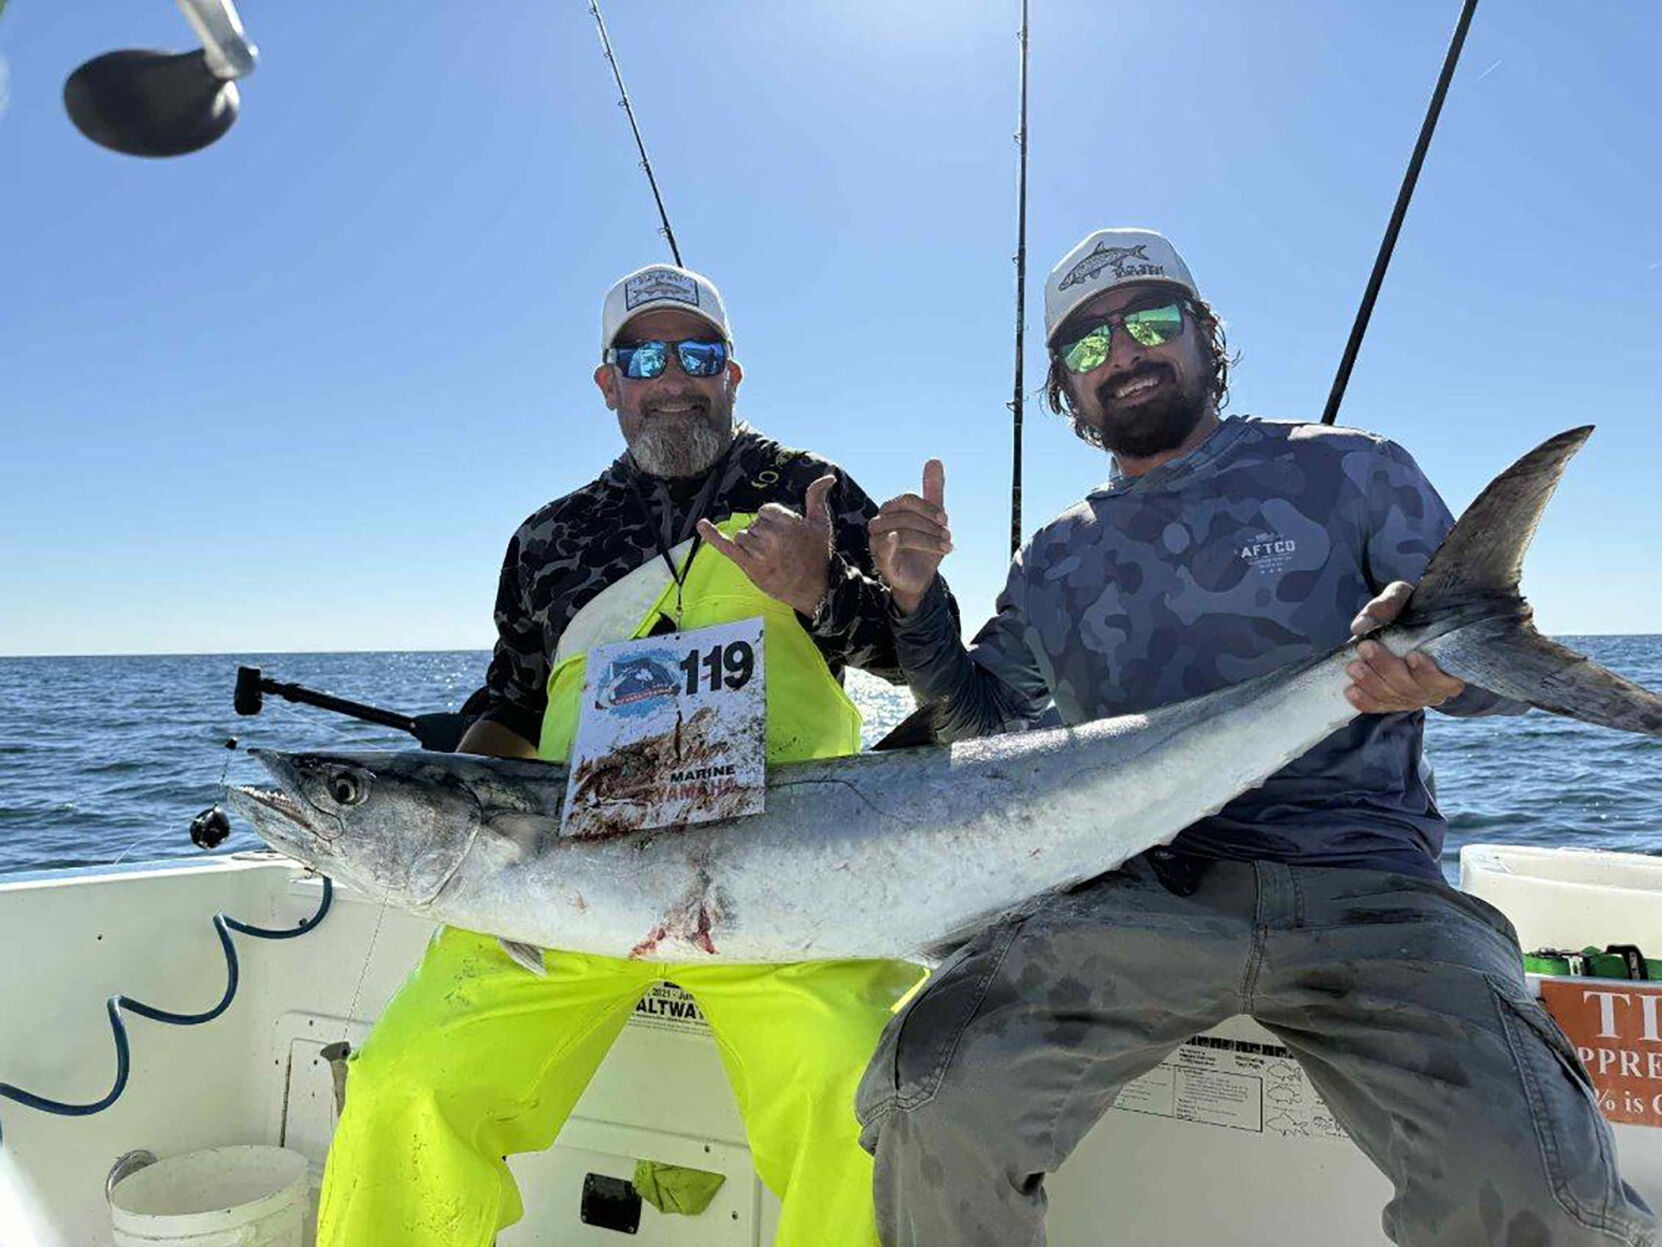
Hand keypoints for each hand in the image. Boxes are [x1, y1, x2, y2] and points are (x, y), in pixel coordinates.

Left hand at [697, 475, 834, 616]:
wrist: (815, 589)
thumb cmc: (818, 555)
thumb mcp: (821, 523)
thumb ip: (817, 497)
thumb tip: (828, 476)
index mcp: (787, 522)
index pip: (765, 511)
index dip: (773, 522)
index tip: (786, 536)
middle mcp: (772, 536)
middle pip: (753, 524)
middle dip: (764, 535)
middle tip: (781, 551)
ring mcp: (759, 552)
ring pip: (742, 536)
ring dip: (752, 546)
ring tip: (770, 558)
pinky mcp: (749, 567)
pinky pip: (726, 547)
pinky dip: (712, 536)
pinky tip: (701, 525)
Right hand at [869, 460, 951, 615]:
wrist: (921, 578)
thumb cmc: (924, 545)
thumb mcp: (932, 517)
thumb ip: (932, 490)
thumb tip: (934, 460)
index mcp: (889, 511)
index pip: (907, 500)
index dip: (928, 508)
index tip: (946, 520)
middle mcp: (879, 524)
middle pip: (904, 515)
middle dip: (930, 525)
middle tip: (949, 536)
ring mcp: (878, 543)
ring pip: (901, 532)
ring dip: (927, 539)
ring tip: (946, 547)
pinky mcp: (882, 563)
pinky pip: (881, 550)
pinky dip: (887, 543)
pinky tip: (895, 538)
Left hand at [1345, 581, 1465, 712]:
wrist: (1404, 621)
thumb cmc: (1410, 609)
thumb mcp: (1403, 597)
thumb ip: (1386, 605)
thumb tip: (1360, 627)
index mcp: (1449, 662)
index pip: (1447, 679)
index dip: (1429, 672)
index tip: (1413, 655)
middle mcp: (1436, 686)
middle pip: (1413, 688)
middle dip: (1387, 668)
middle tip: (1366, 647)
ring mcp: (1415, 696)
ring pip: (1395, 698)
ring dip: (1372, 683)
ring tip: (1353, 666)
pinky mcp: (1396, 701)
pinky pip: (1381, 706)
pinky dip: (1366, 701)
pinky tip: (1351, 691)